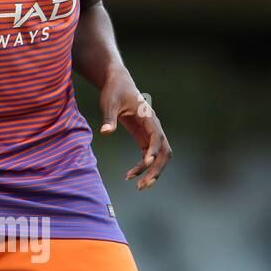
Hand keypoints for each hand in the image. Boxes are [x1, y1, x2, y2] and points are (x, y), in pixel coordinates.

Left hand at [99, 71, 171, 190]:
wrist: (118, 83)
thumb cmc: (114, 91)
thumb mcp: (109, 102)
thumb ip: (109, 118)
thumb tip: (106, 132)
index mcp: (148, 117)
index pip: (157, 136)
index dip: (154, 150)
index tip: (146, 163)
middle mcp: (154, 126)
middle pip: (165, 151)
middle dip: (157, 169)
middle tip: (143, 184)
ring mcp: (150, 133)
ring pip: (160, 156)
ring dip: (153, 172)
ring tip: (139, 187)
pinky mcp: (144, 138)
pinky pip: (148, 156)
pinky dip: (143, 167)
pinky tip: (130, 176)